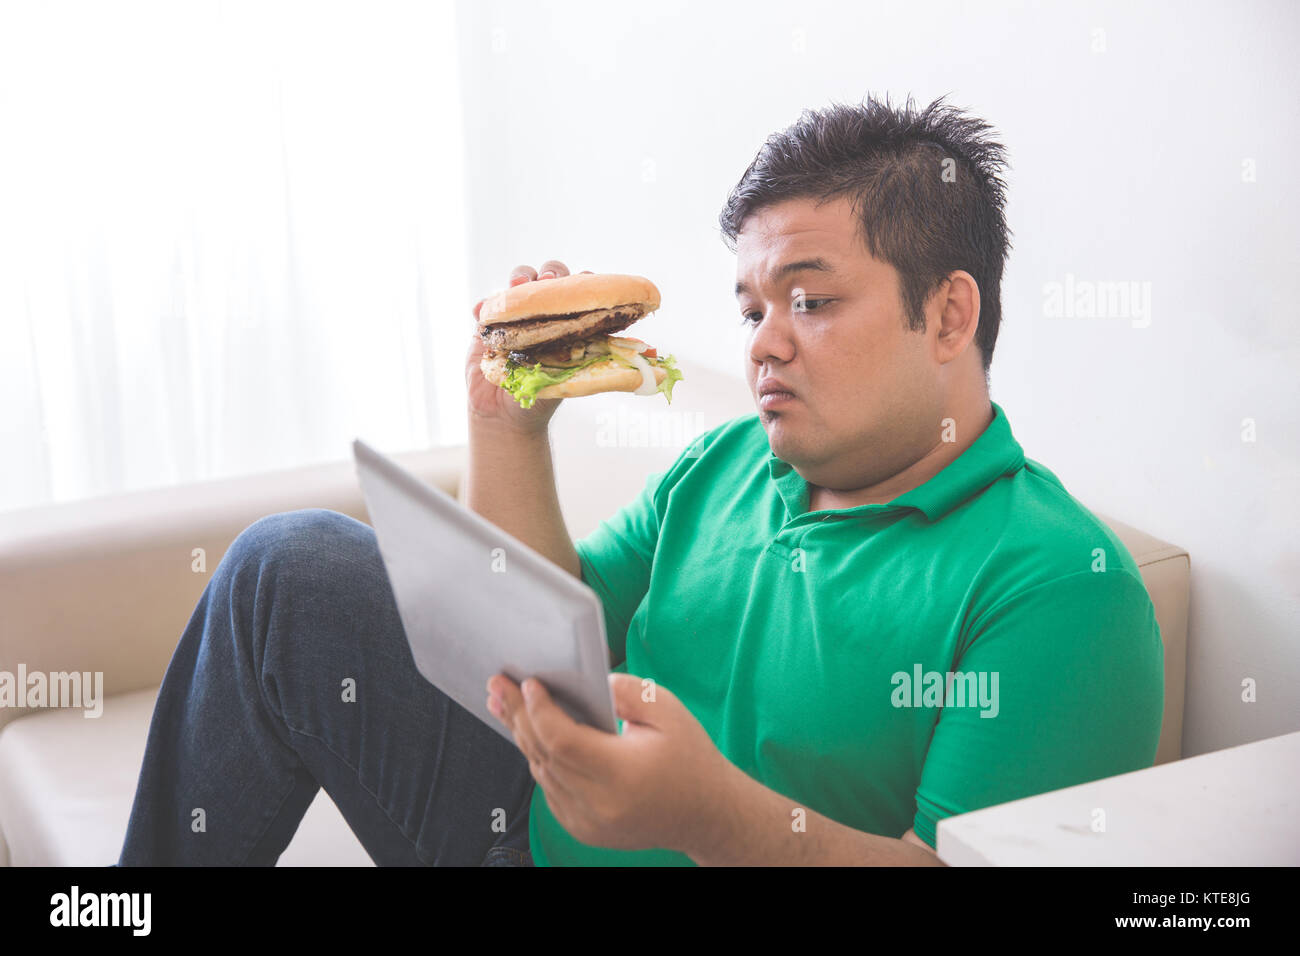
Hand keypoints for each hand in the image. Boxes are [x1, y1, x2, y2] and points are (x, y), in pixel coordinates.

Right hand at [465, 260, 593, 434]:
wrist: (505, 415)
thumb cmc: (539, 397)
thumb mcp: (560, 379)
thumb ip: (570, 359)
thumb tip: (586, 337)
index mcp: (567, 323)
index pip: (580, 293)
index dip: (584, 281)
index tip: (585, 279)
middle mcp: (543, 314)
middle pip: (550, 278)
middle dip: (551, 271)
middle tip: (548, 279)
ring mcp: (515, 317)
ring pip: (518, 283)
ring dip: (519, 277)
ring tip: (516, 285)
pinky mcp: (489, 326)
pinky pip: (485, 306)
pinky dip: (484, 305)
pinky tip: (481, 311)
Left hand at [485, 671, 738, 854]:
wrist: (706, 814)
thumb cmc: (690, 757)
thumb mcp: (668, 710)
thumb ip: (625, 691)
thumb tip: (585, 680)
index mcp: (621, 774)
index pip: (562, 740)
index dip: (539, 710)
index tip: (528, 682)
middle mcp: (599, 805)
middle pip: (543, 755)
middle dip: (517, 716)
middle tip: (497, 685)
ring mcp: (588, 823)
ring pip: (542, 772)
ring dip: (522, 736)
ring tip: (504, 704)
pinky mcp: (584, 830)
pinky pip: (551, 789)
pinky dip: (540, 760)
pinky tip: (529, 735)